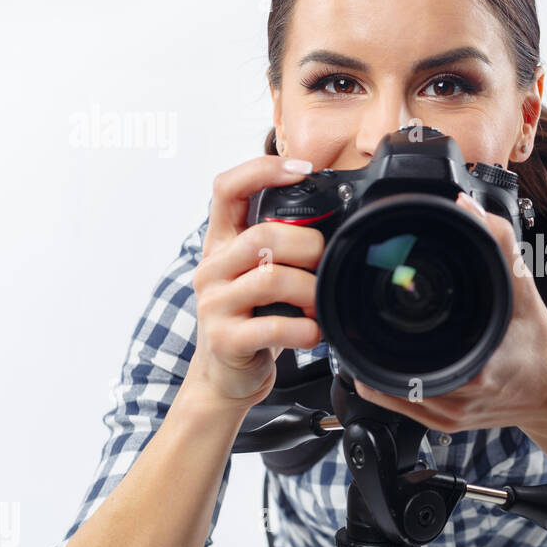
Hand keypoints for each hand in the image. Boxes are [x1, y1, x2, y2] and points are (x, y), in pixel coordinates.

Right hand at [186, 155, 324, 408]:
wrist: (226, 376)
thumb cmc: (253, 318)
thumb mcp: (260, 273)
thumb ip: (281, 244)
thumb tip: (335, 221)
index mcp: (221, 243)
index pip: (227, 189)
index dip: (263, 170)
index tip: (303, 170)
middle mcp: (212, 267)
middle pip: (262, 236)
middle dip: (308, 247)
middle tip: (324, 265)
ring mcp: (214, 304)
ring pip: (271, 279)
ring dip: (310, 292)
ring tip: (320, 304)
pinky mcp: (224, 339)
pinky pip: (271, 327)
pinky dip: (303, 330)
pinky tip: (313, 333)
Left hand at [350, 191, 546, 434]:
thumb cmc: (541, 345)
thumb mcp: (524, 290)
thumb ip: (499, 243)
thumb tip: (467, 207)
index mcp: (471, 372)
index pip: (397, 360)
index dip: (371, 335)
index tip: (362, 310)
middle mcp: (454, 401)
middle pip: (382, 377)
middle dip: (368, 344)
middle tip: (362, 315)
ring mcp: (446, 417)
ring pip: (384, 395)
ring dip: (371, 364)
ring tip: (367, 334)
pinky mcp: (445, 424)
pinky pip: (398, 407)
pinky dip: (384, 383)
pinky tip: (384, 360)